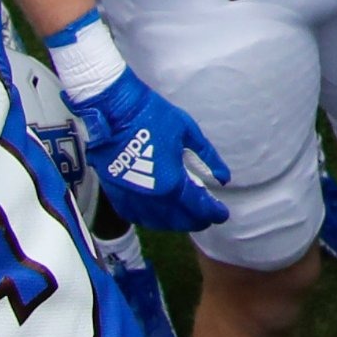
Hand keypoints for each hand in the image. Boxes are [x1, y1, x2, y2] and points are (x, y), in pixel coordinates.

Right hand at [62, 56, 230, 232]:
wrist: (113, 112)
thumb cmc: (153, 117)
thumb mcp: (188, 133)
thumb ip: (207, 158)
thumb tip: (223, 178)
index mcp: (171, 183)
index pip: (198, 208)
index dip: (213, 214)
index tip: (222, 214)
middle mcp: (152, 198)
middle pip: (178, 220)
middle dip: (196, 221)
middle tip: (207, 217)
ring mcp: (132, 198)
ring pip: (157, 223)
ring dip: (175, 223)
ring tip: (186, 217)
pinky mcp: (116, 194)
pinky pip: (136, 216)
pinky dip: (151, 219)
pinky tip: (158, 215)